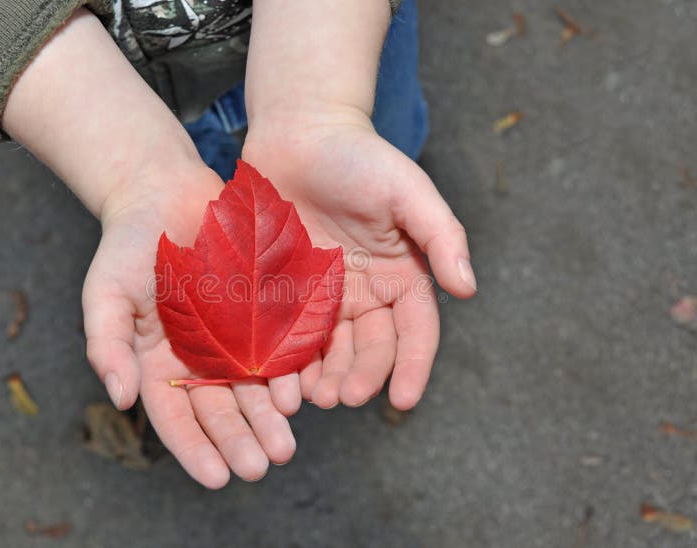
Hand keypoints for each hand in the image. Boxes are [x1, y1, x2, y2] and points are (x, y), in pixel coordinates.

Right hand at [82, 164, 298, 487]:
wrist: (165, 192)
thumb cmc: (127, 244)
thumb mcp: (105, 293)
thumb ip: (107, 345)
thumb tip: (119, 398)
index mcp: (159, 364)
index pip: (176, 418)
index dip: (196, 449)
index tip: (218, 477)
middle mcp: (200, 358)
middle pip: (222, 410)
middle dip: (241, 441)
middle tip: (262, 466)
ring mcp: (234, 336)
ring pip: (254, 388)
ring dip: (270, 419)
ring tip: (286, 445)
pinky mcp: (263, 310)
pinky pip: (280, 346)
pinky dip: (290, 373)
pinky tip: (302, 394)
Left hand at [242, 106, 476, 410]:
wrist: (300, 134)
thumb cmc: (360, 157)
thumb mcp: (408, 191)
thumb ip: (440, 236)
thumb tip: (468, 288)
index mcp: (402, 278)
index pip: (415, 333)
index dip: (411, 367)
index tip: (402, 400)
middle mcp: (366, 296)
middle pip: (370, 349)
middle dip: (360, 376)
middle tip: (343, 397)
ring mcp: (324, 298)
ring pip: (329, 351)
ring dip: (324, 378)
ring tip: (313, 398)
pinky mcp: (285, 293)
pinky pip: (287, 333)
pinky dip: (285, 360)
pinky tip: (278, 380)